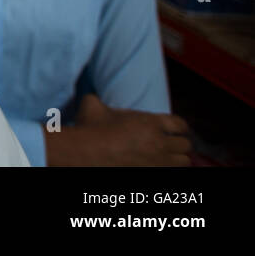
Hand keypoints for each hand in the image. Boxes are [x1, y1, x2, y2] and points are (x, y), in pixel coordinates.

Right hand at [47, 94, 191, 165]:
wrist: (85, 152)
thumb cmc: (90, 128)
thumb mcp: (92, 105)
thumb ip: (98, 99)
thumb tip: (93, 97)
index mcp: (150, 122)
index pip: (180, 124)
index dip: (180, 126)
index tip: (176, 129)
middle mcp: (159, 142)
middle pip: (185, 144)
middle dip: (179, 143)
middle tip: (172, 144)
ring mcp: (158, 161)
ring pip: (184, 162)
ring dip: (177, 158)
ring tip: (169, 157)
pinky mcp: (152, 174)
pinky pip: (172, 173)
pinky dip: (168, 169)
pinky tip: (159, 165)